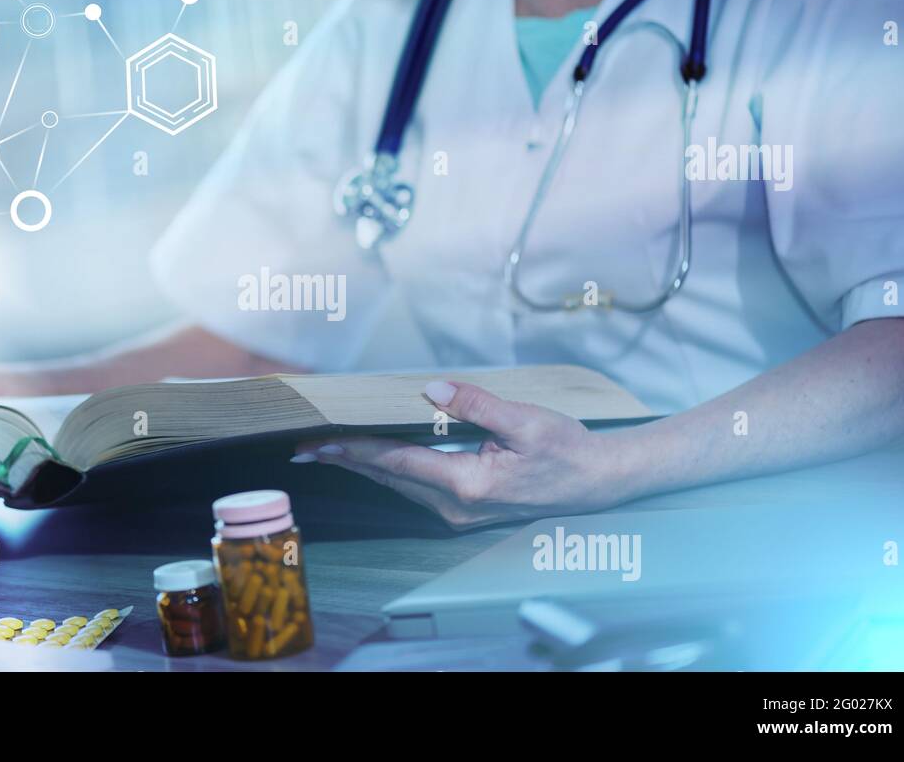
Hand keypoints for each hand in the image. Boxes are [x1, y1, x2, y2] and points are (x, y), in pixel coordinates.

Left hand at [292, 381, 637, 528]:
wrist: (600, 482)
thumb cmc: (568, 449)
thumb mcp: (525, 420)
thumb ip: (475, 404)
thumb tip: (430, 390)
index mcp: (468, 484)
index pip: (396, 463)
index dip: (353, 450)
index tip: (316, 442)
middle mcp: (456, 506)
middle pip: (388, 477)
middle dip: (346, 459)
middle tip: (304, 444)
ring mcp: (460, 513)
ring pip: (399, 485)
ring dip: (364, 466)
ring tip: (328, 449)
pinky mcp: (465, 509)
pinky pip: (415, 488)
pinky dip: (389, 470)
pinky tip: (374, 457)